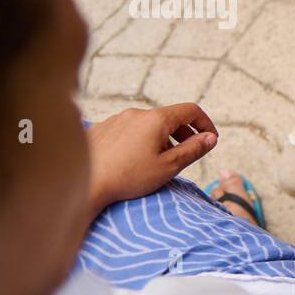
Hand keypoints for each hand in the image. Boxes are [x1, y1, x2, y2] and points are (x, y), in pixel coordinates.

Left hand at [87, 104, 217, 213]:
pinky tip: (136, 161)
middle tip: (190, 153)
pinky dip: (142, 140)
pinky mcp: (102, 129)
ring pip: (149, 124)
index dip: (206, 124)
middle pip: (170, 117)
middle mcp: (136, 113)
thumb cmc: (127, 177)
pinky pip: (130, 129)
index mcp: (156, 119)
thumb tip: (211, 138)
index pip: (191, 111)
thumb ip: (194, 150)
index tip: (211, 140)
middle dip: (184, 133)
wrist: (83, 183)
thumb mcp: (169, 166)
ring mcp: (116, 119)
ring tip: (162, 160)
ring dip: (163, 138)